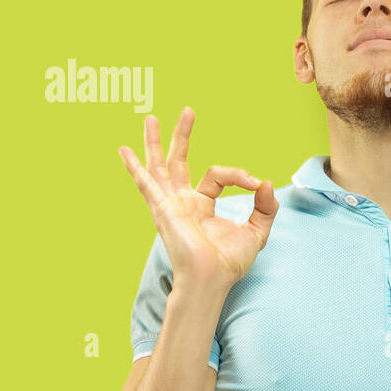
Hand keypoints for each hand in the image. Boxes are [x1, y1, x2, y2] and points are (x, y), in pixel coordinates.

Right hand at [118, 107, 278, 289]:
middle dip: (182, 136)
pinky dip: (136, 167)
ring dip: (154, 142)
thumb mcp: (256, 231)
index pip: (218, 175)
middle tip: (188, 110)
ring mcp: (170, 204)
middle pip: (179, 161)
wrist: (212, 280)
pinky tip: (123, 151)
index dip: (239, 174)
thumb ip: (265, 207)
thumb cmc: (228, 263)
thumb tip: (266, 183)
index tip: (256, 182)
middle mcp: (183, 202)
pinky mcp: (163, 209)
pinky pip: (147, 184)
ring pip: (159, 166)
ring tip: (150, 118)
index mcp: (201, 205)